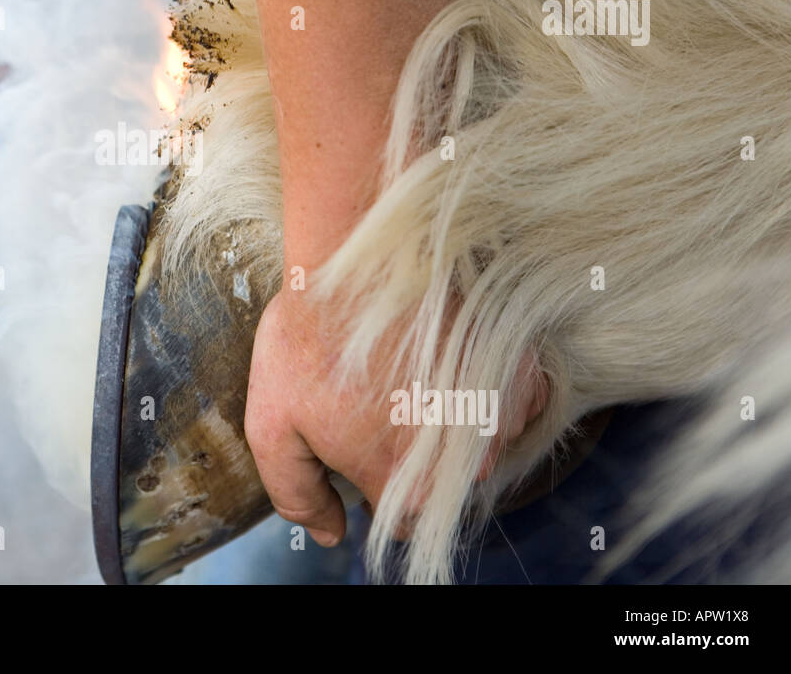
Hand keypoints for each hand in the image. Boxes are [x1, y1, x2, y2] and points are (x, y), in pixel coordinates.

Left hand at [244, 286, 544, 545]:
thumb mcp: (271, 423)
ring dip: (452, 421)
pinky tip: (445, 357)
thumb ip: (297, 495)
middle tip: (379, 398)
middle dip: (412, 455)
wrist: (359, 257)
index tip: (358, 441)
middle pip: (441, 486)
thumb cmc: (308, 337)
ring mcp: (496, 417)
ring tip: (408, 370)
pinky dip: (487, 390)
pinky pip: (513, 405)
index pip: (398, 521)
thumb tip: (331, 532)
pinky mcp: (519, 372)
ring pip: (478, 446)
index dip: (373, 484)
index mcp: (399, 483)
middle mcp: (459, 464)